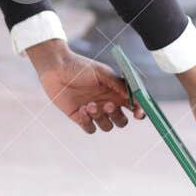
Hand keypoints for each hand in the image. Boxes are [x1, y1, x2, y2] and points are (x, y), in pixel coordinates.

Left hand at [26, 39, 145, 133]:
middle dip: (117, 116)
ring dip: (100, 117)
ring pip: (107, 126)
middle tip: (107, 105)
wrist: (56, 68)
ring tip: (89, 104)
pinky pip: (90, 128)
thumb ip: (118, 84)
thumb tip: (133, 96)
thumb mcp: (102, 72)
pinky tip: (82, 109)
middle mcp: (107, 104)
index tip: (139, 113)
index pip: (133, 107)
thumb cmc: (80, 67)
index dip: (139, 112)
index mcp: (116, 93)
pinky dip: (88, 122)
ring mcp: (94, 112)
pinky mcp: (80, 117)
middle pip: (121, 121)